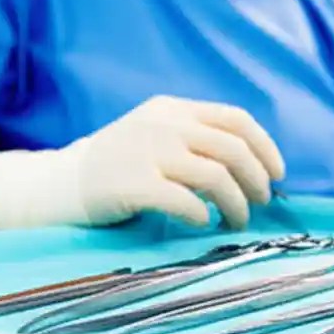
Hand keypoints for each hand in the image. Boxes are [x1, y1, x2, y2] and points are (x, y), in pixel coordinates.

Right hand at [0, 96, 285, 232]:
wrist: (55, 185)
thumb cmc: (117, 168)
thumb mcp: (156, 137)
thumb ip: (197, 142)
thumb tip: (256, 169)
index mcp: (173, 109)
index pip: (236, 119)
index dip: (265, 147)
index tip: (278, 174)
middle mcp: (163, 125)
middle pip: (233, 150)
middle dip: (256, 181)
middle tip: (259, 205)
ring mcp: (146, 152)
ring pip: (217, 177)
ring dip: (236, 204)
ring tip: (235, 222)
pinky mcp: (131, 184)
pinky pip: (186, 201)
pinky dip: (202, 216)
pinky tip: (200, 224)